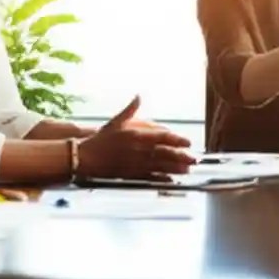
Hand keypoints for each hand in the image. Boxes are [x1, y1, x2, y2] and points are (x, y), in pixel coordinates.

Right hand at [78, 97, 195, 177]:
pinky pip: (149, 178)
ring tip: (187, 170)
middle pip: (165, 153)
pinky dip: (160, 180)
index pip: (162, 137)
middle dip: (181, 157)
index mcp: (136, 135)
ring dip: (175, 169)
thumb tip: (138, 96)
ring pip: (160, 167)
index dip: (177, 140)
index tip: (188, 142)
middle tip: (194, 159)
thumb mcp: (115, 122)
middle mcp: (138, 150)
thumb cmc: (101, 139)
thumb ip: (130, 110)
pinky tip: (170, 181)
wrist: (85, 157)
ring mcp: (135, 164)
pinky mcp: (131, 175)